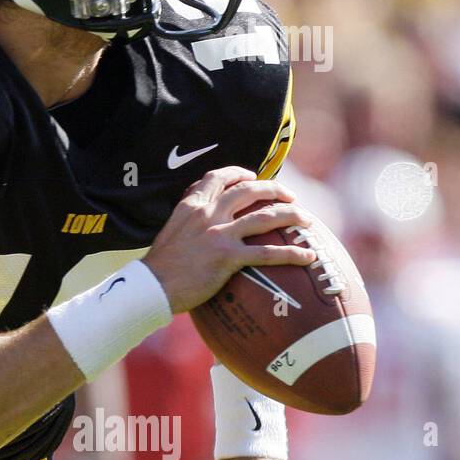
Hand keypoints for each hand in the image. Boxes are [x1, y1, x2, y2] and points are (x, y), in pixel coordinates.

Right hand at [143, 166, 316, 313]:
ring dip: (291, 215)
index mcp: (191, 205)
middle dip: (275, 190)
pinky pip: (268, 253)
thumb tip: (200, 220)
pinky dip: (292, 253)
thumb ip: (187, 220)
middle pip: (249, 191)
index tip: (253, 177)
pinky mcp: (228, 257)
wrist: (152, 286)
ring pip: (265, 216)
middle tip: (290, 197)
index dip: (240, 173)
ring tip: (307, 220)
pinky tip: (308, 255)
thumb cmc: (160, 266)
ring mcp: (219, 234)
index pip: (219, 177)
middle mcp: (207, 213)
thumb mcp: (170, 231)